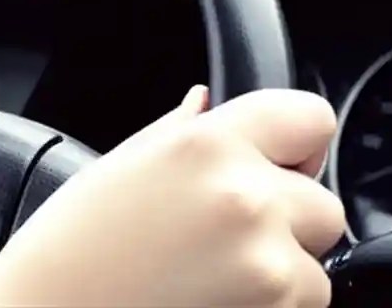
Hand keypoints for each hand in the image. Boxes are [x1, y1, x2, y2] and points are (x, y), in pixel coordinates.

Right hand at [0, 86, 343, 307]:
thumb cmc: (68, 252)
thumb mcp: (118, 169)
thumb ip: (181, 132)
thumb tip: (207, 104)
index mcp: (207, 144)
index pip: (312, 118)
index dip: (298, 147)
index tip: (279, 166)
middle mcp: (245, 195)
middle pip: (323, 202)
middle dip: (290, 223)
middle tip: (227, 240)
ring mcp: (264, 260)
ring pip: (316, 264)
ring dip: (283, 274)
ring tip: (210, 278)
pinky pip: (304, 304)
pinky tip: (212, 302)